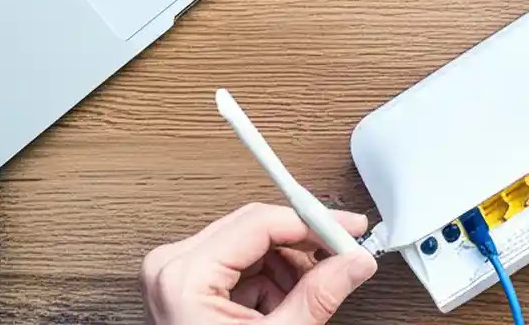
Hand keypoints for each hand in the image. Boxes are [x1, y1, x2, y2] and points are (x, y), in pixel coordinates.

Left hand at [141, 203, 376, 323]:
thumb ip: (317, 298)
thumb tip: (355, 263)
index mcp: (186, 276)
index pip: (261, 223)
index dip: (314, 222)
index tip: (350, 229)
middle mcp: (174, 264)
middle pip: (257, 228)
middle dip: (304, 245)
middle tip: (342, 256)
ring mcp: (178, 271)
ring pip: (253, 244)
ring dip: (287, 267)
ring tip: (300, 300)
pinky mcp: (187, 281)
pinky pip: (240, 262)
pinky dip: (268, 280)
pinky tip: (279, 306)